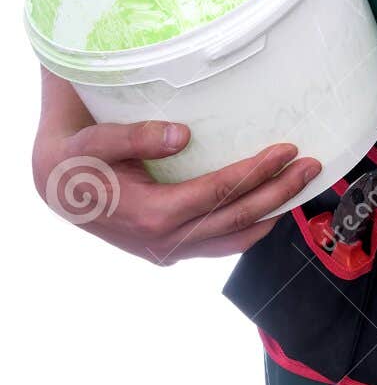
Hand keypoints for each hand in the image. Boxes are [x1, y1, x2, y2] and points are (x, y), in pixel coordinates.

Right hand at [32, 115, 321, 263]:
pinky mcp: (170, 248)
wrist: (57, 187)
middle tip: (312, 164)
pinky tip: (270, 210)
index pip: (218, 193)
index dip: (255, 173)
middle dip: (279, 192)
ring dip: (272, 213)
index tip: (286, 149)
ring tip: (302, 186)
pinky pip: (219, 244)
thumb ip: (136, 136)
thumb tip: (183, 134)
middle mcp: (164, 240)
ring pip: (233, 239)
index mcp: (150, 214)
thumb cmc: (76, 157)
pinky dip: (249, 229)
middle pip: (236, 219)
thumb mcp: (96, 140)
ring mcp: (168, 249)